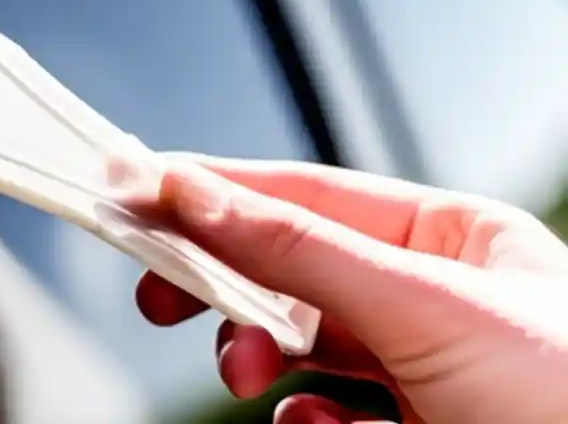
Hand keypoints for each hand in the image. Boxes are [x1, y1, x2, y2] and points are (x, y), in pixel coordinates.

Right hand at [112, 154, 567, 423]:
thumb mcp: (424, 307)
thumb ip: (299, 249)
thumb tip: (196, 193)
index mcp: (452, 238)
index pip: (306, 193)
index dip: (216, 189)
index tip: (138, 190)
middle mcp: (433, 297)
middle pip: (291, 270)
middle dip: (226, 284)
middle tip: (160, 293)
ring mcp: (422, 371)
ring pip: (301, 345)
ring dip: (258, 357)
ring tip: (250, 376)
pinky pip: (325, 416)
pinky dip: (300, 420)